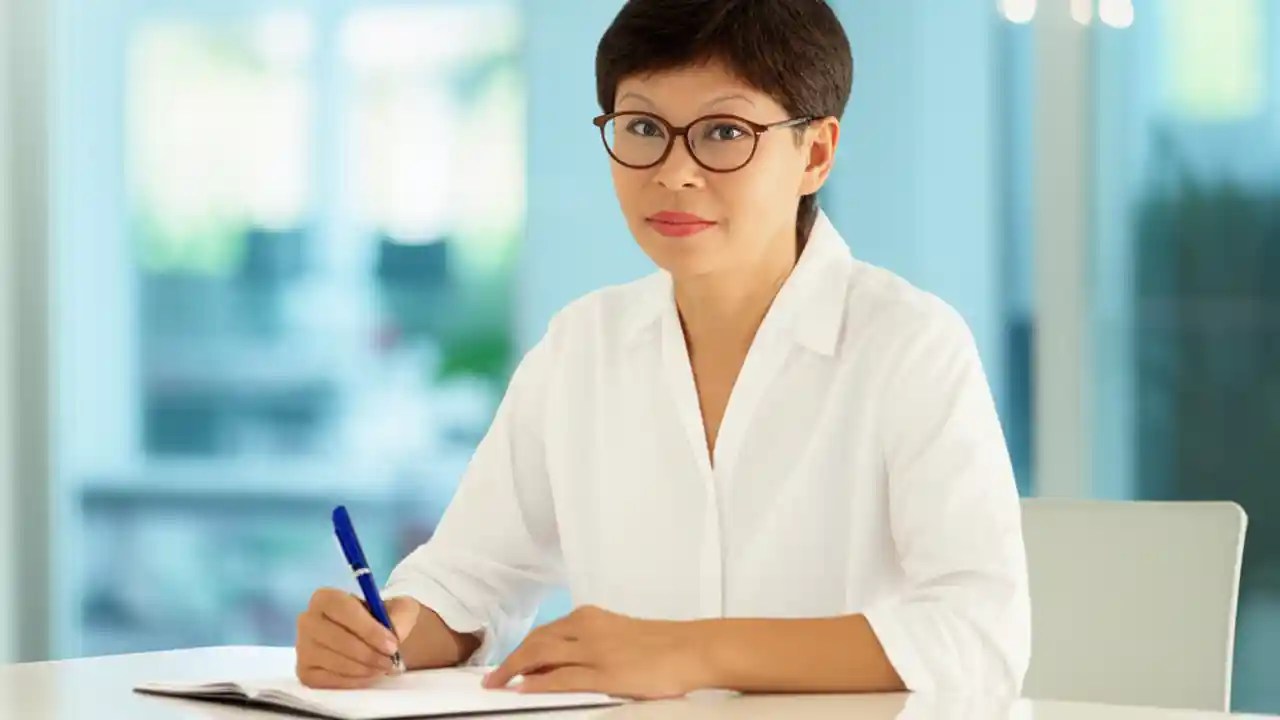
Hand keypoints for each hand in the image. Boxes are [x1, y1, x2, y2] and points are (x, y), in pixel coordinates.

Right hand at [295, 588, 422, 687]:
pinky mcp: (305, 672)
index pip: (342, 609)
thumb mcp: (399, 609)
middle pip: (335, 638)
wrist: (374, 639)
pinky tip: (368, 675)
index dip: (368, 629)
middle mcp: (307, 620)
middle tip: (390, 661)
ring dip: (363, 668)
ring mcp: (303, 648)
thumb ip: (401, 616)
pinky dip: (353, 681)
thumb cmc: (382, 619)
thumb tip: (395, 633)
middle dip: (367, 653)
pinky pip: (329, 680)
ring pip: (333, 661)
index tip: (392, 644)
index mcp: (325, 598)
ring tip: (382, 667)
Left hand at [481, 605, 708, 699]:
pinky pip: (562, 677)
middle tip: (493, 676)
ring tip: (496, 684)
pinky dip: (538, 682)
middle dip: (511, 659)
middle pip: (537, 641)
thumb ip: (595, 641)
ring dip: (514, 669)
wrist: (694, 648)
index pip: (547, 631)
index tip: (509, 661)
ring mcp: (595, 651)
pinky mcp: (605, 674)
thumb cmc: (665, 644)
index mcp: (593, 617)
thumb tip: (570, 659)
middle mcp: (588, 628)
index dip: (523, 648)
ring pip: (541, 655)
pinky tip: (523, 688)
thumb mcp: (622, 635)